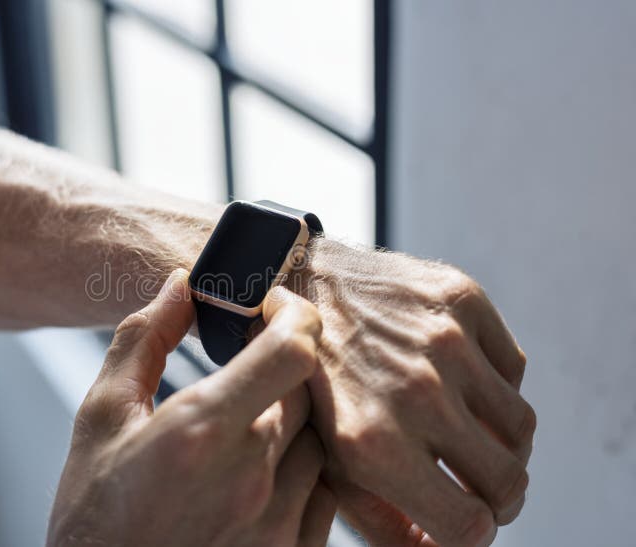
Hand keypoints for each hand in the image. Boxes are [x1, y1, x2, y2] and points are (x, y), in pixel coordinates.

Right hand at [47, 269, 335, 546]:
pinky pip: (324, 492)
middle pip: (308, 390)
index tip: (276, 306)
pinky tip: (253, 479)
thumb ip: (145, 340)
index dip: (296, 315)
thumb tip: (181, 286)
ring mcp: (279, 521)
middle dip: (281, 369)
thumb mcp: (101, 417)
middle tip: (246, 372)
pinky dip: (300, 472)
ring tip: (240, 435)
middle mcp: (252, 474)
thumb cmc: (94, 519)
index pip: (294, 351)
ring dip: (290, 423)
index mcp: (202, 429)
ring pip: (318, 440)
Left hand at [297, 240, 535, 546]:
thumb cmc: (307, 379)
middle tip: (479, 486)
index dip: (473, 531)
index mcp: (374, 443)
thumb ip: (381, 520)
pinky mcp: (462, 299)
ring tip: (471, 435)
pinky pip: (513, 369)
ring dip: (503, 443)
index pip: (470, 525)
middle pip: (509, 480)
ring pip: (521, 426)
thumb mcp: (323, 460)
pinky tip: (461, 384)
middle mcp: (418, 393)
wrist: (294, 281)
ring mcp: (445, 341)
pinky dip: (496, 387)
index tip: (464, 518)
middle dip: (499, 497)